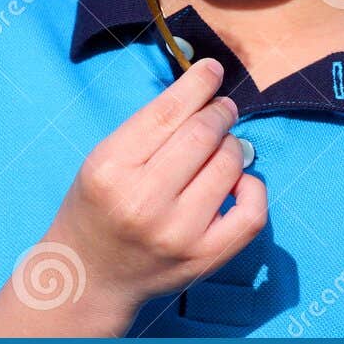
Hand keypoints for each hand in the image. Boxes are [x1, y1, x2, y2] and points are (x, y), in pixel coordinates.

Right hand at [42, 57, 266, 333]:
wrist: (90, 274)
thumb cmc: (96, 206)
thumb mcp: (102, 158)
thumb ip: (147, 130)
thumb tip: (204, 94)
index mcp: (111, 167)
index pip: (167, 112)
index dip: (197, 84)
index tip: (213, 69)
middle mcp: (144, 200)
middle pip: (203, 134)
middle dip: (220, 110)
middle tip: (223, 107)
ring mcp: (178, 232)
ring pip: (229, 165)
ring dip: (232, 144)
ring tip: (222, 145)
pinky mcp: (205, 257)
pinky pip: (252, 212)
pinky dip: (253, 186)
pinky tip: (239, 180)